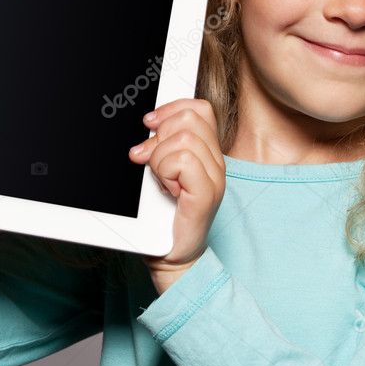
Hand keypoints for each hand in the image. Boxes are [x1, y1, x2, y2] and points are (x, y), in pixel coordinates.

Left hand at [128, 98, 225, 292]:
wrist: (170, 255)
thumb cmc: (162, 217)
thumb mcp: (159, 171)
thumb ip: (160, 147)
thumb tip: (148, 124)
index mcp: (207, 154)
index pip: (199, 109)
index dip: (171, 110)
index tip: (149, 123)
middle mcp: (216, 163)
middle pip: (190, 119)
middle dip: (161, 135)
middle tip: (148, 159)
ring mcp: (215, 178)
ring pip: (184, 139)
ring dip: (160, 158)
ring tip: (160, 180)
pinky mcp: (206, 194)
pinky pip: (184, 161)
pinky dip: (166, 171)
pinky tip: (166, 188)